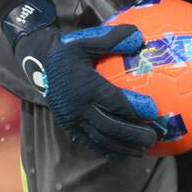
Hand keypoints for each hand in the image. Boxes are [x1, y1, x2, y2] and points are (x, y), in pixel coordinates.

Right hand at [0, 1, 160, 159]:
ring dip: (123, 146)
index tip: (153, 110)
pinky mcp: (68, 125)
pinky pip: (88, 142)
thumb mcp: (86, 40)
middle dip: (132, 134)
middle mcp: (78, 107)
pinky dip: (106, 150)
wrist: (38, 63)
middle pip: (109, 126)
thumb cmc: (67, 50)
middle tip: (153, 136)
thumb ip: (112, 39)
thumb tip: (139, 36)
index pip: (113, 101)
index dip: (133, 108)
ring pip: (100, 139)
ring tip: (143, 150)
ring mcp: (72, 119)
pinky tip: (122, 154)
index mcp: (85, 87)